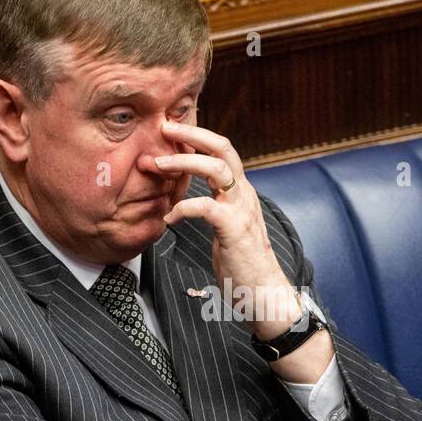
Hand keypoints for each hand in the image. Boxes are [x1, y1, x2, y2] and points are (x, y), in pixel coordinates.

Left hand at [155, 120, 301, 340]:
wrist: (264, 293)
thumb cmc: (242, 264)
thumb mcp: (227, 227)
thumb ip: (214, 207)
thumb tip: (188, 197)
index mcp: (241, 191)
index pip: (222, 151)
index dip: (198, 137)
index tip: (171, 131)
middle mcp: (244, 193)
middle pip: (223, 147)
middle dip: (192, 133)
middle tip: (163, 127)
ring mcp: (242, 209)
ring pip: (215, 169)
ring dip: (183, 162)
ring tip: (157, 165)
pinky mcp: (235, 228)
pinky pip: (205, 206)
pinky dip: (183, 207)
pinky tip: (168, 218)